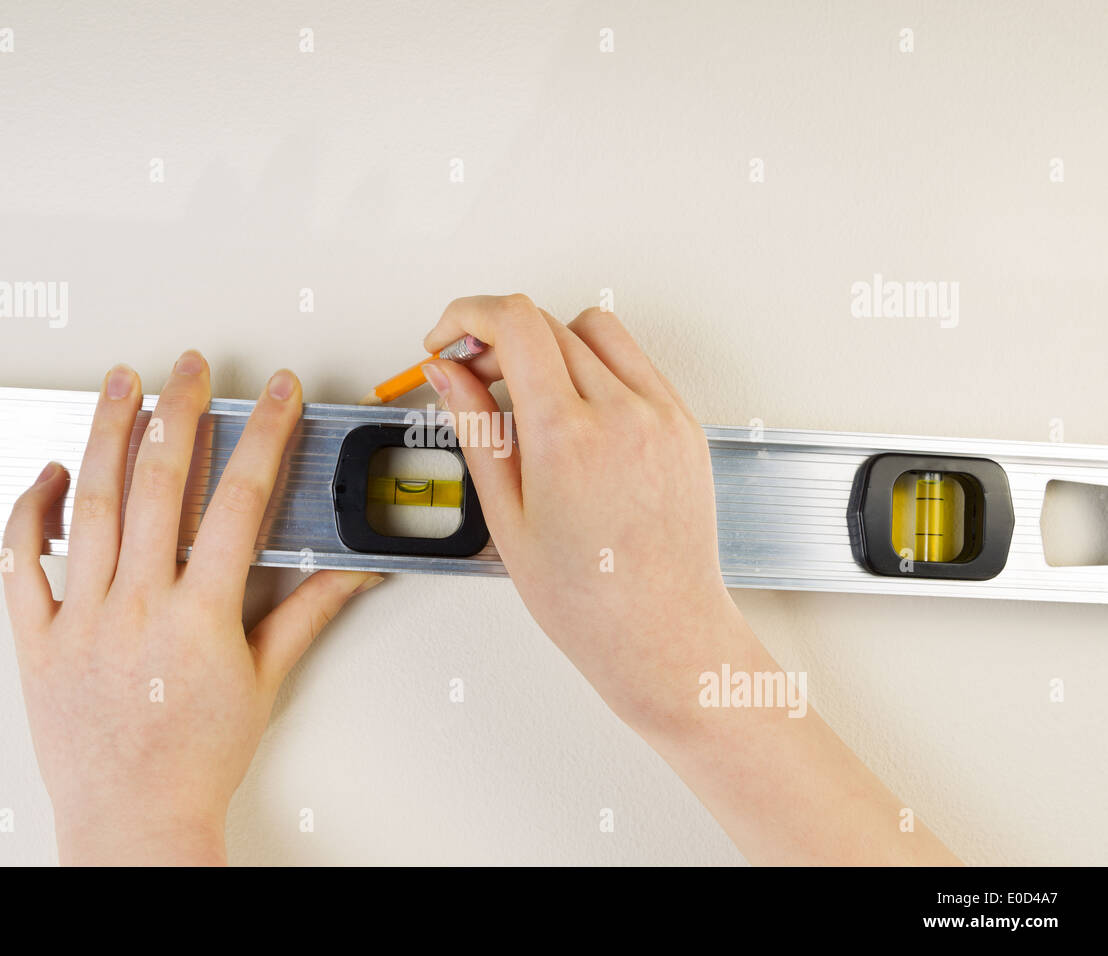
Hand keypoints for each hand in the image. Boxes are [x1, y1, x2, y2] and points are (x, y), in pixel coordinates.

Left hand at [1, 351, 380, 864]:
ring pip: (93, 503)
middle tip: (192, 368)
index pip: (242, 501)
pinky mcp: (35, 637)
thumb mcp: (263, 682)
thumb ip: (307, 612)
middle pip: (162, 483)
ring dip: (109, 433)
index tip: (278, 396)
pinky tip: (51, 473)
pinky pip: (20, 561)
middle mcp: (137, 606)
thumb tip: (352, 570)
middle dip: (183, 411)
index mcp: (200, 615)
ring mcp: (80, 618)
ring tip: (122, 384)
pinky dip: (31, 510)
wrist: (133, 820)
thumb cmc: (196, 762)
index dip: (266, 436)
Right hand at [420, 295, 737, 732]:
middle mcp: (622, 414)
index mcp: (567, 437)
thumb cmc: (589, 600)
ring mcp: (661, 415)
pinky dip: (595, 367)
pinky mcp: (684, 424)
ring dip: (550, 344)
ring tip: (527, 395)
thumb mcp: (507, 516)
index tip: (446, 337)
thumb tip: (447, 373)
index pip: (515, 323)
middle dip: (498, 337)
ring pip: (595, 330)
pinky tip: (574, 412)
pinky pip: (636, 362)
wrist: (664, 634)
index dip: (467, 315)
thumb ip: (477, 428)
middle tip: (474, 378)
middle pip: (548, 323)